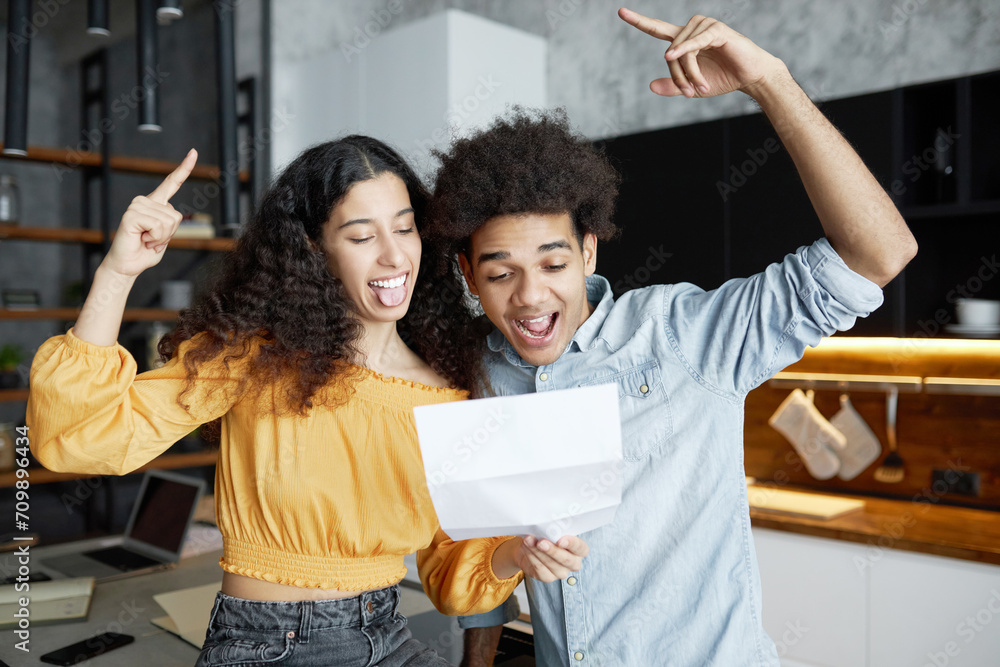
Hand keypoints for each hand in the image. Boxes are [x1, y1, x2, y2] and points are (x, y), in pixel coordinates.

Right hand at [102, 149, 197, 276]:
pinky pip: (157, 226)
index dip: (184, 168)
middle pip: (176, 215)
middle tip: (152, 239)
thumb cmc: (145, 252)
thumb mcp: (164, 236)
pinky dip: (154, 238)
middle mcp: (145, 200)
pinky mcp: (131, 214)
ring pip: (168, 222)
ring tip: (145, 240)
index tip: (194, 152)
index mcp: (156, 203)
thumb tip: (171, 213)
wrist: (127, 266)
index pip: (171, 183)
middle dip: (169, 234)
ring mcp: (136, 206)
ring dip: (161, 237)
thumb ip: (170, 223)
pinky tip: (141, 239)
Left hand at [497, 535, 587, 582]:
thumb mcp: (553, 530)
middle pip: (566, 559)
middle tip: (541, 542)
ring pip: (550, 564)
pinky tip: (526, 547)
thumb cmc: (546, 535)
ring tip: (528, 540)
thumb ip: (554, 529)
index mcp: (579, 550)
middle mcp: (573, 563)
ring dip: (537, 551)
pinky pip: (539, 568)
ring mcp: (561, 572)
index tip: (560, 540)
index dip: (571, 544)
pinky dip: (531, 556)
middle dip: (552, 550)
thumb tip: (544, 525)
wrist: (531, 546)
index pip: (580, 547)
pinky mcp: (547, 577)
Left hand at [618, 8, 784, 98]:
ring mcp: (704, 26)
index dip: (639, 21)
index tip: (621, 11)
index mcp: (684, 39)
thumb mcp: (692, 87)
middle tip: (690, 93)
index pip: (658, 28)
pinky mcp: (717, 30)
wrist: (750, 77)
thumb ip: (673, 86)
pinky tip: (672, 55)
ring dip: (688, 73)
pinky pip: (694, 43)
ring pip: (680, 50)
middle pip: (669, 50)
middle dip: (678, 76)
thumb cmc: (723, 78)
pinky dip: (686, 52)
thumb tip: (650, 86)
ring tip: (700, 87)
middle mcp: (692, 28)